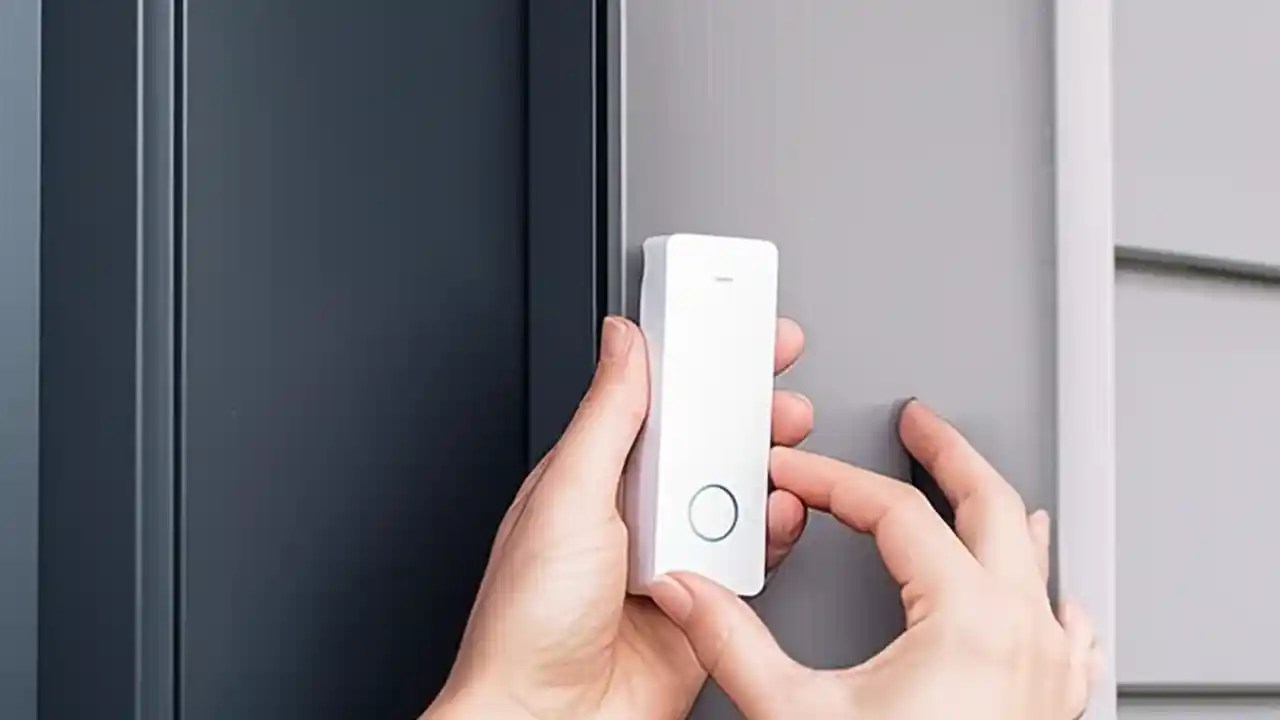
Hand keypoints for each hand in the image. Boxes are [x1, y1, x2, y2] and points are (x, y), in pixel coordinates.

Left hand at [424, 315, 812, 719]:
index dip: (697, 364)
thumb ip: (605, 417)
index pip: (653, 400)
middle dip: (748, 412)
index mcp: (592, 475)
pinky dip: (772, 532)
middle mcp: (632, 512)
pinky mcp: (704, 599)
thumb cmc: (525, 625)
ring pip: (734, 494)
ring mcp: (671, 556)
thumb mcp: (567, 497)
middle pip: (703, 443)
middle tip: (780, 393)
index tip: (738, 333)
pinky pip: (752, 553)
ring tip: (783, 453)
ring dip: (765, 471)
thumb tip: (622, 339)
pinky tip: (774, 517)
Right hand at [649, 400, 1101, 719]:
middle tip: (918, 425)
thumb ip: (732, 642)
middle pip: (993, 505)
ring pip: (1036, 556)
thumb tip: (690, 592)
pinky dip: (1040, 587)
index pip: (894, 511)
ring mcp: (1047, 670)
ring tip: (970, 485)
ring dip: (998, 510)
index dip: (833, 479)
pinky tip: (1034, 590)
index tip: (796, 473)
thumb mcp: (796, 714)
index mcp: (965, 620)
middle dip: (948, 455)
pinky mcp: (1051, 705)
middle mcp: (1021, 635)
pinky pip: (1064, 624)